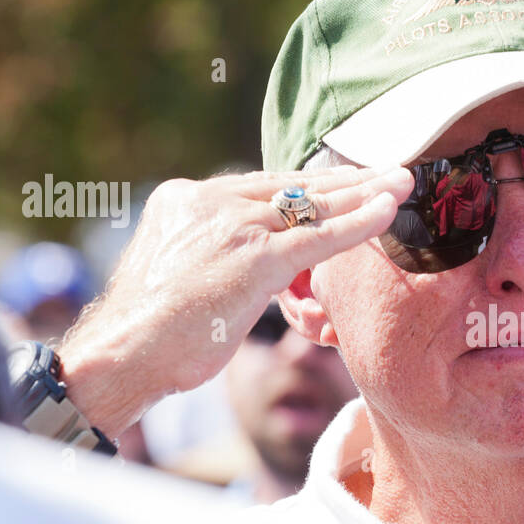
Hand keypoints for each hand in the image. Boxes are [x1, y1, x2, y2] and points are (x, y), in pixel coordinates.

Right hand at [59, 165, 413, 437]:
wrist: (122, 353)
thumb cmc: (150, 332)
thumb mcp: (178, 274)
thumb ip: (212, 254)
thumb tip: (245, 263)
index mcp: (185, 199)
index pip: (261, 187)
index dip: (309, 186)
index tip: (343, 180)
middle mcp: (208, 201)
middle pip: (292, 185)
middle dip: (346, 179)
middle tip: (389, 170)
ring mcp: (232, 226)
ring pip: (311, 205)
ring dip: (363, 193)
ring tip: (401, 183)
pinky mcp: (253, 258)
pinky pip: (319, 236)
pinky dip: (359, 222)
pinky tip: (388, 211)